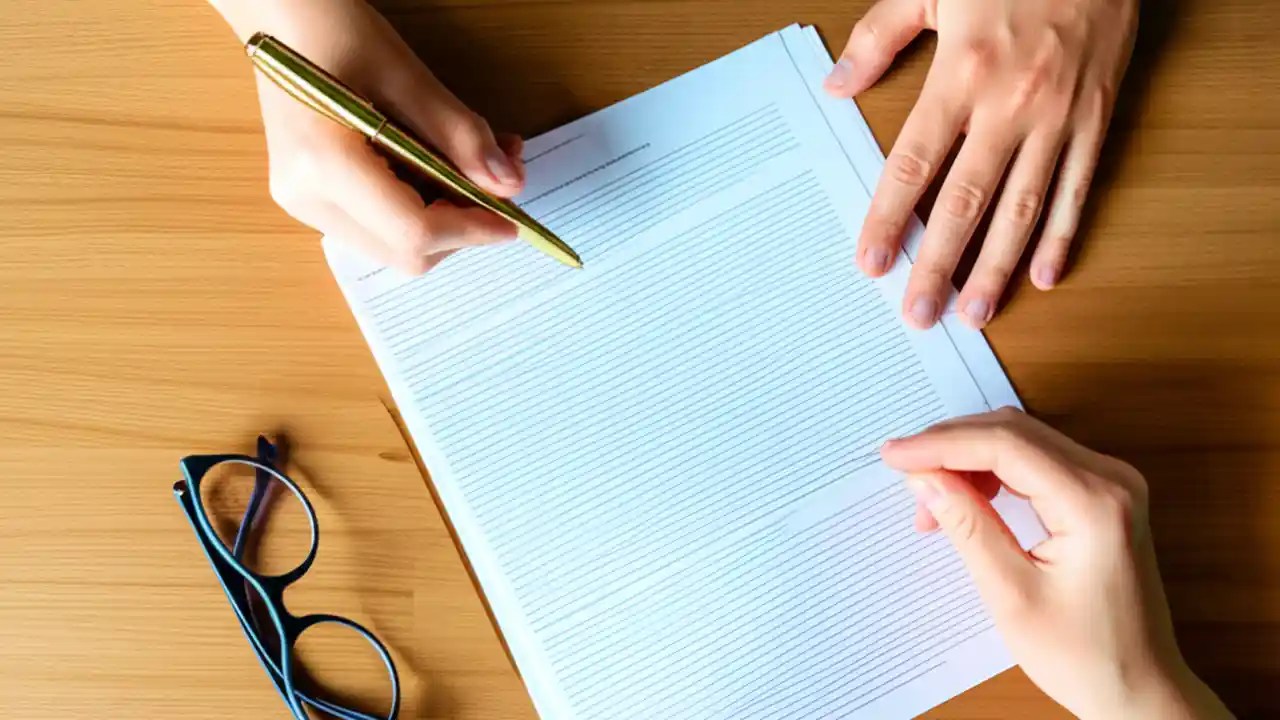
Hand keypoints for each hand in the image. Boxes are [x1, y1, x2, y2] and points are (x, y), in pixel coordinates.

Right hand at [210, 0, 522, 273]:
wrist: (278, 15)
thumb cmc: (333, 28)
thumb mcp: (407, 76)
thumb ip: (460, 136)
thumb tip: (509, 184)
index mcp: (322, 166)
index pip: (411, 231)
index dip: (470, 229)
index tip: (512, 218)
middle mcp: (307, 198)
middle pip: (405, 251)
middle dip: (462, 224)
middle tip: (498, 178)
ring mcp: (306, 204)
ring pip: (397, 245)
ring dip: (448, 214)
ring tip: (476, 162)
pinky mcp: (315, 199)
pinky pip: (382, 224)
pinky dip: (423, 203)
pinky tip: (442, 164)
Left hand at [826, 0, 1137, 328]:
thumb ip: (880, 37)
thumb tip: (836, 85)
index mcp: (962, 74)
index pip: (914, 165)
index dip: (888, 219)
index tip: (871, 263)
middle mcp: (1010, 105)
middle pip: (964, 203)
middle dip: (937, 265)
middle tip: (917, 313)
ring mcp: (1058, 117)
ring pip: (1022, 210)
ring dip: (995, 268)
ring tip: (972, 313)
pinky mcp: (1097, 118)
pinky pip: (1079, 189)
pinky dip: (1062, 237)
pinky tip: (1043, 278)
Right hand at [881, 409, 1231, 718]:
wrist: (1140, 686)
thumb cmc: (1083, 655)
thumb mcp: (1011, 595)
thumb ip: (968, 526)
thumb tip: (925, 478)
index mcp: (1093, 503)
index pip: (1005, 445)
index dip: (942, 444)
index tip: (894, 456)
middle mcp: (1110, 479)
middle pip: (1014, 432)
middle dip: (951, 446)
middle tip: (903, 473)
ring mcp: (1111, 483)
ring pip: (1023, 441)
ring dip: (970, 459)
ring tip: (931, 501)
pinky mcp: (1103, 494)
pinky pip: (1038, 461)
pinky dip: (994, 472)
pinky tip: (967, 499)